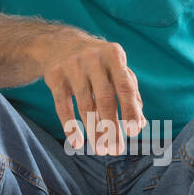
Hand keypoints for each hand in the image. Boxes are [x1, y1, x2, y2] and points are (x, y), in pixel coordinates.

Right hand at [40, 29, 144, 154]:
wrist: (60, 44)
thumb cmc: (99, 63)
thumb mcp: (117, 71)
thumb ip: (131, 95)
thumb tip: (139, 125)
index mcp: (114, 55)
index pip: (124, 87)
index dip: (129, 110)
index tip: (132, 132)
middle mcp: (93, 58)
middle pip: (104, 98)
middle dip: (110, 127)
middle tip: (115, 150)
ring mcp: (72, 66)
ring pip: (84, 104)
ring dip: (93, 130)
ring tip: (100, 149)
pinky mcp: (54, 76)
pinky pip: (62, 105)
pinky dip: (69, 125)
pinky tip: (77, 142)